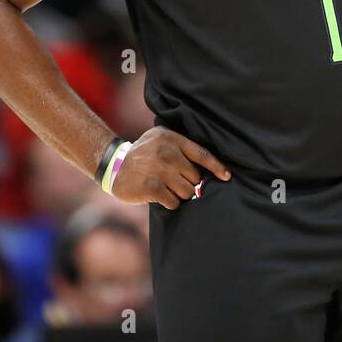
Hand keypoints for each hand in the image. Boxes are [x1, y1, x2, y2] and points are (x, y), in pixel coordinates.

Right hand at [109, 126, 231, 208]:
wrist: (114, 166)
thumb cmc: (143, 155)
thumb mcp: (160, 140)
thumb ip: (180, 148)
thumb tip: (207, 168)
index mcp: (172, 138)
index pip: (202, 154)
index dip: (217, 167)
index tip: (227, 176)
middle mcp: (167, 152)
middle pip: (195, 177)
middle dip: (188, 183)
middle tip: (172, 180)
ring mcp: (160, 169)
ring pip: (187, 192)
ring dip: (179, 194)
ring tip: (165, 187)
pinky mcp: (153, 187)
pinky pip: (174, 202)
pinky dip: (169, 203)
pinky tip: (158, 195)